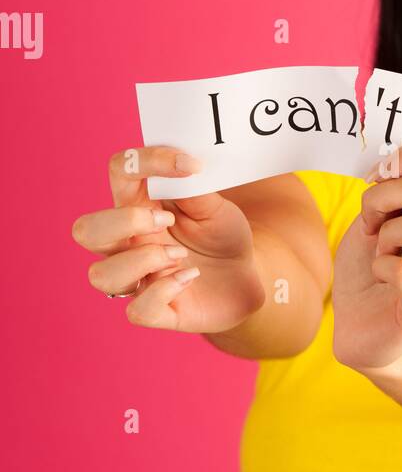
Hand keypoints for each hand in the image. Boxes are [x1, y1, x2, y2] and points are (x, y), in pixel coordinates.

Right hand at [71, 145, 265, 331]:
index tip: (191, 165)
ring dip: (142, 260)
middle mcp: (128, 243)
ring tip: (180, 256)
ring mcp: (138, 278)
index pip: (119, 170)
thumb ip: (193, 188)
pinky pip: (137, 310)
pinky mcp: (158, 311)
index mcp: (138, 206)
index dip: (147, 161)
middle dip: (122, 221)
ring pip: (100, 276)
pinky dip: (163, 291)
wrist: (247, 275)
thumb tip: (181, 165)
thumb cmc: (222, 235)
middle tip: (166, 221)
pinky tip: (188, 277)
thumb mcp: (215, 206)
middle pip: (85, 230)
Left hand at [332, 141, 401, 368]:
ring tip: (378, 255)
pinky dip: (381, 268)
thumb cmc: (366, 274)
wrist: (361, 334)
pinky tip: (379, 278)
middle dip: (381, 197)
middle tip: (369, 224)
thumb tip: (401, 153)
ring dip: (386, 237)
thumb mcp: (371, 222)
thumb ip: (387, 190)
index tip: (378, 178)